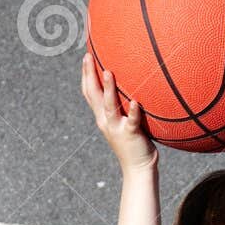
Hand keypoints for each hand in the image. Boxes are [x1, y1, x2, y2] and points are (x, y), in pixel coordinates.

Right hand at [81, 52, 154, 171]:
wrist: (138, 168)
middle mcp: (105, 121)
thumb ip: (125, 107)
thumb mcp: (125, 122)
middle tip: (87, 56)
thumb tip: (132, 89)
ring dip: (108, 89)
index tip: (86, 57)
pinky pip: (132, 121)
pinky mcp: (130, 135)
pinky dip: (133, 112)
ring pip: (109, 106)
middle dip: (90, 75)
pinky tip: (135, 103)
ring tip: (109, 72)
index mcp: (103, 117)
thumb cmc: (135, 144)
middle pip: (93, 94)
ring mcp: (116, 128)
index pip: (90, 93)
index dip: (86, 75)